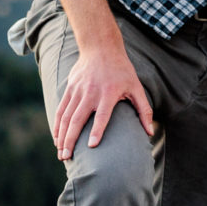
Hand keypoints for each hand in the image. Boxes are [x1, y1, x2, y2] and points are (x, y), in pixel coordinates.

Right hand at [53, 44, 153, 160]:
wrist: (100, 47)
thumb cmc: (122, 70)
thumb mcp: (136, 87)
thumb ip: (143, 110)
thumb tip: (149, 132)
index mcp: (108, 93)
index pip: (102, 115)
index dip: (97, 130)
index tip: (91, 146)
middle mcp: (91, 92)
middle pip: (78, 119)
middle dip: (71, 140)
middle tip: (67, 158)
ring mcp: (78, 90)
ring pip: (66, 116)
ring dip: (62, 136)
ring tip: (60, 152)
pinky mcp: (70, 88)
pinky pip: (61, 109)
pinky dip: (57, 124)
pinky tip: (57, 137)